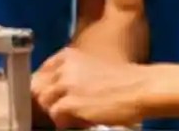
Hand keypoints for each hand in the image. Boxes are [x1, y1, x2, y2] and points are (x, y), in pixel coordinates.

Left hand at [33, 48, 151, 128]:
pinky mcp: (71, 103)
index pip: (40, 73)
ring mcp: (66, 84)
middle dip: (46, 101)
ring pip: (44, 103)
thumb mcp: (91, 67)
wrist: (140, 89)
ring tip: (73, 116)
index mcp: (67, 55)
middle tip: (60, 111)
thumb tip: (51, 91)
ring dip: (56, 112)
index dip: (43, 89)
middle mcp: (63, 67)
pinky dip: (64, 122)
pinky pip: (55, 116)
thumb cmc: (122, 81)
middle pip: (37, 88)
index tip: (50, 99)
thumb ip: (70, 74)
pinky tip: (80, 121)